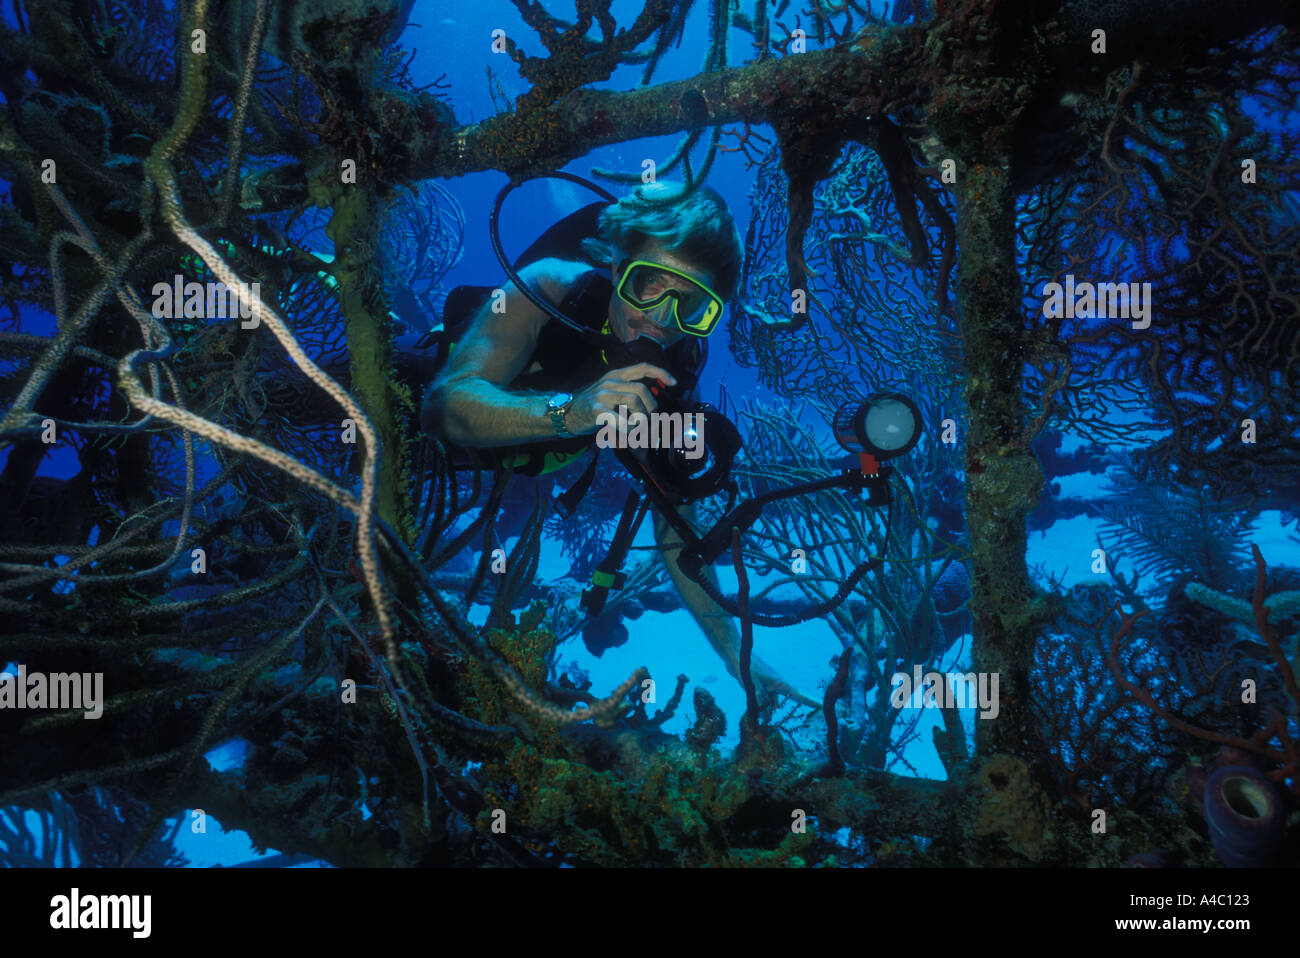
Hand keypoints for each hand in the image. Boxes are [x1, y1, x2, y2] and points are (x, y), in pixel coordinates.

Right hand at [563, 363, 677, 434]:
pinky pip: (622, 420)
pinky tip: (627, 434)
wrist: (565, 414)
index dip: (660, 373)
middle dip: (651, 406)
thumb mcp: (607, 391)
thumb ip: (626, 392)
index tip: (674, 382)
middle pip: (642, 390)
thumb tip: (650, 403)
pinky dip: (630, 429)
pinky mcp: (597, 410)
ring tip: (636, 427)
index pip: (642, 367)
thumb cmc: (590, 406)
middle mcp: (610, 382)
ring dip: (641, 418)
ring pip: (635, 402)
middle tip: (648, 419)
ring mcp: (603, 395)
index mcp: (615, 375)